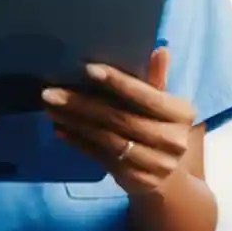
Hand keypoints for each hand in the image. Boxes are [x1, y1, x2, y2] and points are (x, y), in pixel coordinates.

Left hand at [41, 49, 195, 195]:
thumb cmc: (162, 130)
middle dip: (82, 104)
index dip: (118, 82)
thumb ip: (156, 79)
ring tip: (50, 108)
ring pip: (107, 139)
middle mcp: (173, 140)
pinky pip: (101, 157)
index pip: (147, 96)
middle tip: (51, 92)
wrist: (170, 179)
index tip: (87, 69)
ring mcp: (156, 164)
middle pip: (120, 118)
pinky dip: (78, 142)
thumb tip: (160, 50)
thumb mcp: (164, 105)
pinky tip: (60, 129)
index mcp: (181, 113)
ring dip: (75, 123)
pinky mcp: (136, 180)